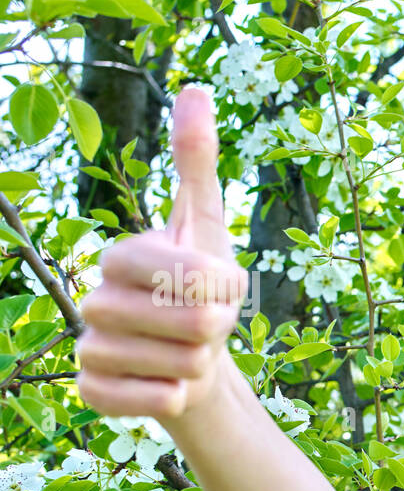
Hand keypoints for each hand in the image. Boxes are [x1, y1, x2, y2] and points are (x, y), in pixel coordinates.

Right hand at [76, 87, 245, 420]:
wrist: (193, 359)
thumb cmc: (201, 290)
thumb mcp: (205, 227)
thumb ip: (197, 164)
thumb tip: (196, 89)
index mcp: (120, 256)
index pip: (190, 274)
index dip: (224, 287)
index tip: (225, 286)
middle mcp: (94, 299)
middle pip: (193, 324)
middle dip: (221, 329)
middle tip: (210, 326)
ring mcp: (90, 347)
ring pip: (180, 364)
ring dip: (203, 363)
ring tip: (190, 352)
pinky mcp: (93, 391)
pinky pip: (151, 400)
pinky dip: (175, 396)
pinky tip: (172, 385)